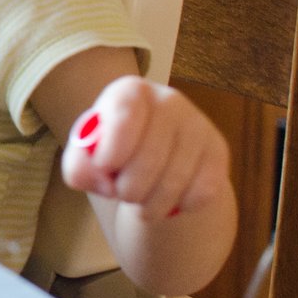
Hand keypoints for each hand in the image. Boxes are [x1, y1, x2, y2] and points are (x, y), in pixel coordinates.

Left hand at [61, 76, 230, 220]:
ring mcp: (197, 124)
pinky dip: (181, 206)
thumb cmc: (114, 152)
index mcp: (130, 91)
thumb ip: (79, 166)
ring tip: (141, 202)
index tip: (105, 169)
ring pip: (175, 181)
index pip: (125, 115)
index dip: (114, 148)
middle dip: (128, 189)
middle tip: (120, 194)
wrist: (157, 158)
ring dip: (152, 205)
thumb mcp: (87, 156)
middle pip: (150, 158)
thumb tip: (100, 178)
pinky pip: (201, 192)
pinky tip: (170, 199)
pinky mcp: (218, 150)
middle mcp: (168, 100)